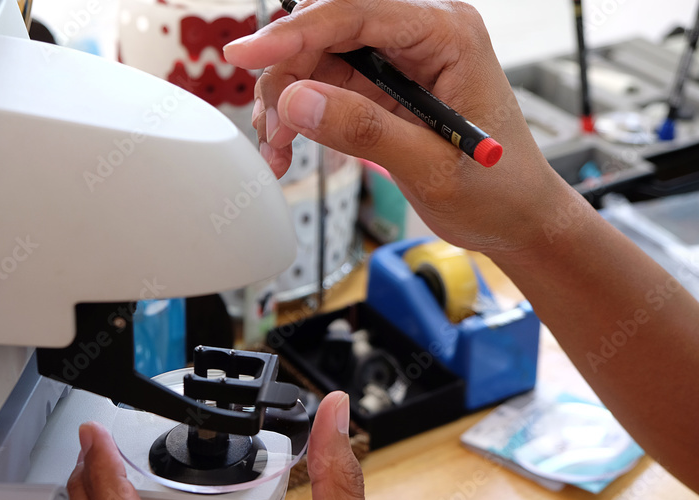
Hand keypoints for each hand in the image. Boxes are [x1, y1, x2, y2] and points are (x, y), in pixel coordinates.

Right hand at [223, 0, 576, 260]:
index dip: (293, 31)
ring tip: (280, 147)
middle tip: (272, 128)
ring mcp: (397, 58)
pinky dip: (297, 115)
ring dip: (286, 99)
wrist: (515, 218)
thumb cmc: (498, 190)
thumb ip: (365, 130)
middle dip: (287, 74)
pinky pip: (322, 85)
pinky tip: (288, 147)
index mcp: (446, 33)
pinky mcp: (381, 85)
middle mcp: (419, 34)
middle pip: (326, 29)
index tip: (246, 55)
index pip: (355, 11)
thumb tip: (298, 100)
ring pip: (315, 57)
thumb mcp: (431, 166)